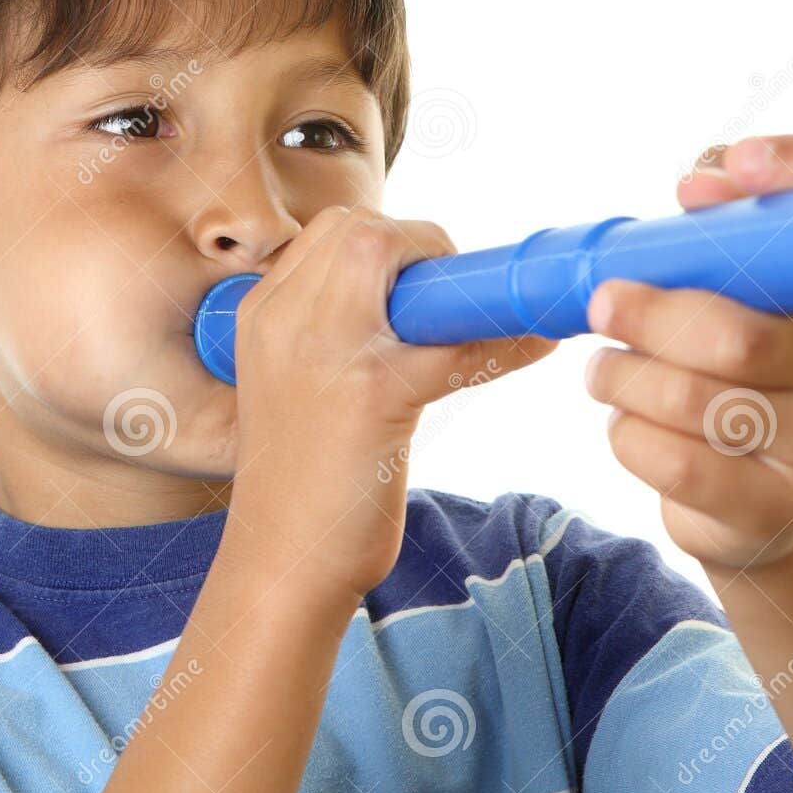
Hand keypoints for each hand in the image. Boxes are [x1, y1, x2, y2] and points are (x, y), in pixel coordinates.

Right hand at [229, 203, 556, 598]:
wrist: (282, 563)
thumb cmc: (304, 482)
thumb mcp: (296, 386)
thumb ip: (332, 333)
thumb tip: (423, 299)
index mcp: (259, 316)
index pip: (330, 232)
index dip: (390, 240)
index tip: (426, 277)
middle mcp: (280, 321)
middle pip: (358, 230)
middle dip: (419, 244)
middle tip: (452, 296)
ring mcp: (321, 352)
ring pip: (392, 258)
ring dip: (451, 281)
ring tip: (484, 314)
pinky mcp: (371, 394)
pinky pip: (452, 344)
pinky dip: (503, 341)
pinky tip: (533, 346)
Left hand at [582, 135, 792, 569]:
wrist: (760, 500)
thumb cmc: (728, 372)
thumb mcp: (724, 295)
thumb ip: (715, 230)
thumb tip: (702, 182)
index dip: (792, 176)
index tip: (702, 182)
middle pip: (740, 337)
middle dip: (650, 316)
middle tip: (601, 305)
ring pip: (692, 401)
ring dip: (622, 379)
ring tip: (605, 371)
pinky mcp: (776, 506)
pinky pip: (676, 463)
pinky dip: (628, 435)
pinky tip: (628, 423)